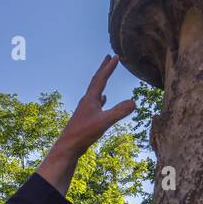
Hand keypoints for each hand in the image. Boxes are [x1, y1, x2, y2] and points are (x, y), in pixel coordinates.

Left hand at [36, 54, 135, 195]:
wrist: (68, 147)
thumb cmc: (84, 134)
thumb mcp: (104, 122)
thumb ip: (119, 112)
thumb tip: (134, 102)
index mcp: (90, 99)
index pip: (101, 79)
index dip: (109, 67)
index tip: (116, 57)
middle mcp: (87, 101)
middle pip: (96, 81)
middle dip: (103, 69)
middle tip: (108, 57)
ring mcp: (86, 109)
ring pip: (95, 91)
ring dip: (101, 81)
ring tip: (105, 74)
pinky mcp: (86, 118)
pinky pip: (95, 103)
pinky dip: (100, 98)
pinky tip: (103, 99)